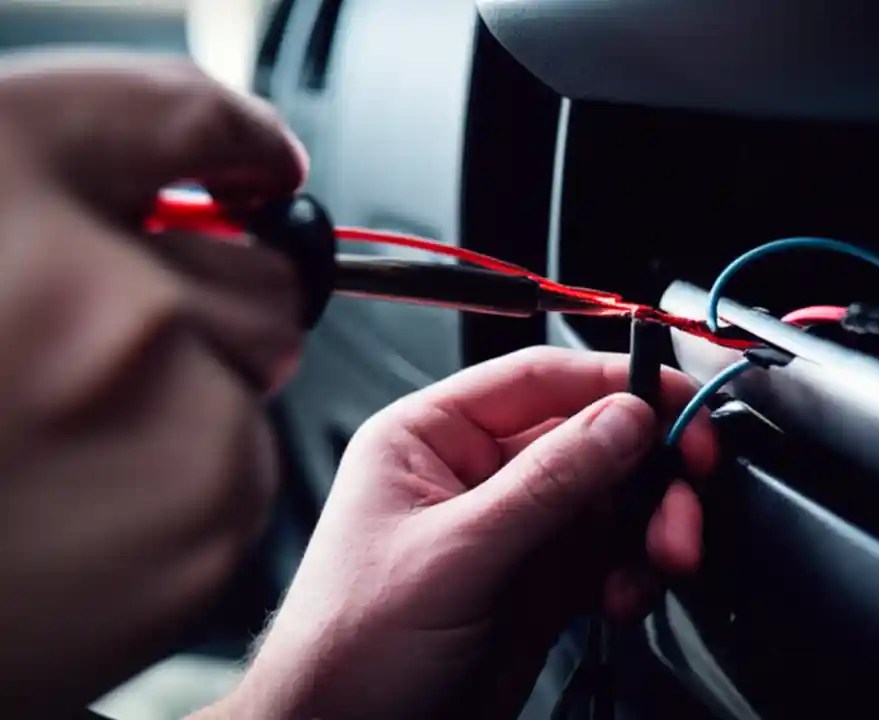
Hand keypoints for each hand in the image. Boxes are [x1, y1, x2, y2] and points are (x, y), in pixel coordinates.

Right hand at [0, 52, 306, 712]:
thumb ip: (45, 204)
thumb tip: (166, 204)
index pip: (180, 113)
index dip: (230, 142)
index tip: (252, 164)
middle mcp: (97, 290)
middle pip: (261, 279)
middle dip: (213, 312)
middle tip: (99, 360)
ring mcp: (158, 415)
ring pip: (252, 389)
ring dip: (183, 413)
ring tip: (48, 460)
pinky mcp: (199, 534)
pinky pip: (236, 481)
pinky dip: (176, 496)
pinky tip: (67, 516)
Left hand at [213, 347, 717, 718]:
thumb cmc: (351, 645)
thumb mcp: (456, 554)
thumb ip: (547, 483)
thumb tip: (624, 417)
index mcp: (432, 437)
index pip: (540, 379)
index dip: (616, 383)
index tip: (678, 401)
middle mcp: (477, 473)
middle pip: (591, 439)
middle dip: (647, 467)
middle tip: (689, 490)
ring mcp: (514, 529)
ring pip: (611, 500)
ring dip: (651, 523)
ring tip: (666, 557)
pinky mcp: (540, 583)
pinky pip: (611, 556)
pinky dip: (634, 571)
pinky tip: (627, 597)